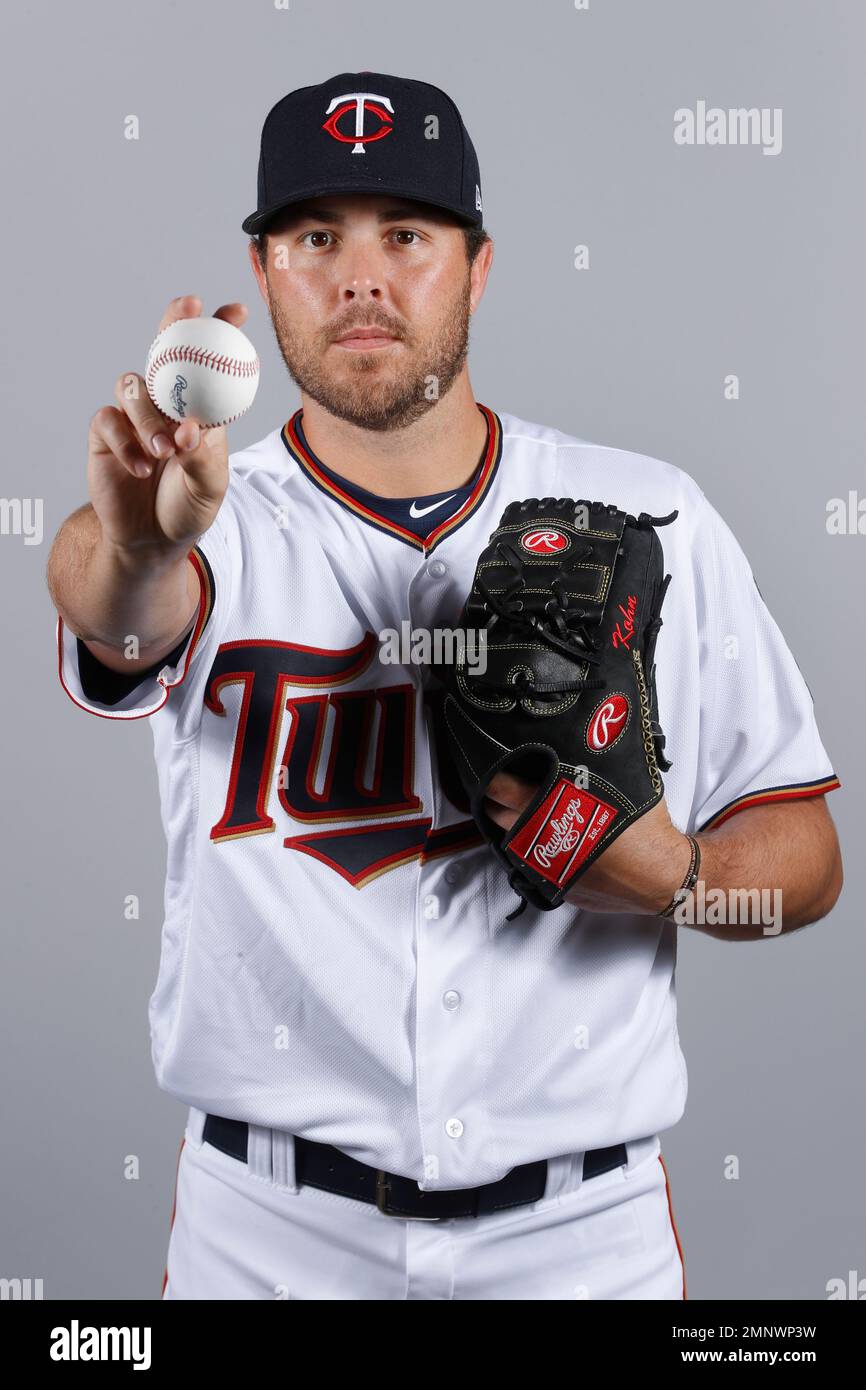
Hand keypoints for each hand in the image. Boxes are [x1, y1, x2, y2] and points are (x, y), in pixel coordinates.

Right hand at [87, 295, 245, 553]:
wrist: (152, 540)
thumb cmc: (188, 507)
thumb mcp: (209, 486)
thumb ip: (203, 455)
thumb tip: (190, 428)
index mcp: (201, 409)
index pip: (210, 363)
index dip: (220, 332)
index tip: (237, 311)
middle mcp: (166, 403)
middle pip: (167, 350)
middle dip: (176, 322)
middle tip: (189, 307)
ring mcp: (134, 415)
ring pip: (134, 387)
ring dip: (151, 417)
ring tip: (167, 452)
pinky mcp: (106, 433)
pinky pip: (109, 419)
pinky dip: (127, 442)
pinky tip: (142, 467)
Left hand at [485, 771, 692, 915]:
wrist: (659, 875)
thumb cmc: (644, 830)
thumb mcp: (620, 782)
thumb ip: (590, 766)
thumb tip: (579, 742)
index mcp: (551, 810)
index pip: (503, 790)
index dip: (493, 778)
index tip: (492, 770)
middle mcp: (541, 840)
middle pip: (498, 816)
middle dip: (495, 802)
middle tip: (499, 788)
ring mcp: (545, 867)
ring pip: (510, 842)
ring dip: (510, 826)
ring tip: (517, 811)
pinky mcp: (554, 885)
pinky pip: (528, 864)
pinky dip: (529, 850)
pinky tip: (540, 838)